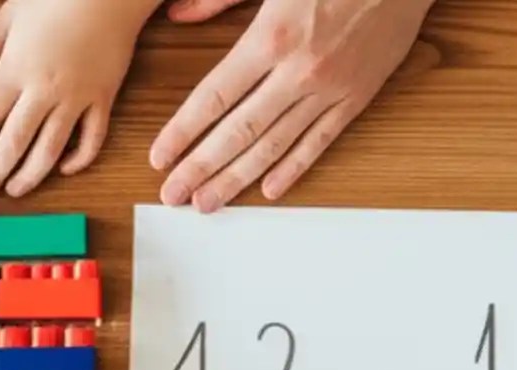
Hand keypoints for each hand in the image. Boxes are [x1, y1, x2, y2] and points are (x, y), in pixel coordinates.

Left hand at [0, 0, 155, 196]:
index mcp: (16, 69)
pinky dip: (79, 159)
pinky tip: (65, 169)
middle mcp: (44, 91)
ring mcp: (77, 99)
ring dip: (31, 175)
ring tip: (16, 190)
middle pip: (15, 142)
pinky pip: (91, 139)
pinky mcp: (103, 100)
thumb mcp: (11, 12)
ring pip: (50, 149)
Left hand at [150, 0, 432, 211]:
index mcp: (270, 36)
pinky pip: (319, 142)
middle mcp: (298, 71)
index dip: (183, 132)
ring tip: (208, 203)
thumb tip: (178, 13)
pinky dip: (293, 169)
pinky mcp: (357, 97)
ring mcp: (329, 89)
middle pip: (238, 132)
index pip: (213, 98)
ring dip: (237, 179)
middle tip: (174, 196)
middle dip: (200, 168)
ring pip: (275, 145)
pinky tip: (268, 191)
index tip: (160, 158)